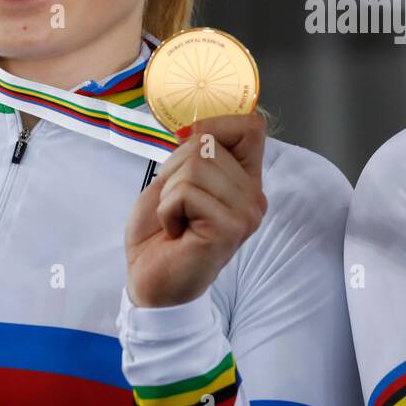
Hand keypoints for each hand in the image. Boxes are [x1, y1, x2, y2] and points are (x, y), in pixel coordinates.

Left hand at [125, 113, 268, 306]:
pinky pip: (186, 192)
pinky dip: (168, 210)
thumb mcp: (177, 179)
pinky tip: (176, 232)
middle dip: (176, 169)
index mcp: (246, 180)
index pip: (251, 126)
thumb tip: (197, 128)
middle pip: (209, 142)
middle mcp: (254, 196)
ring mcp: (245, 213)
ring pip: (196, 166)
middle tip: (178, 205)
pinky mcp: (229, 228)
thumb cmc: (162, 232)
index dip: (216, 124)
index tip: (191, 148)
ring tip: (177, 220)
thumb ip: (197, 153)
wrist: (150, 281)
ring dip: (170, 192)